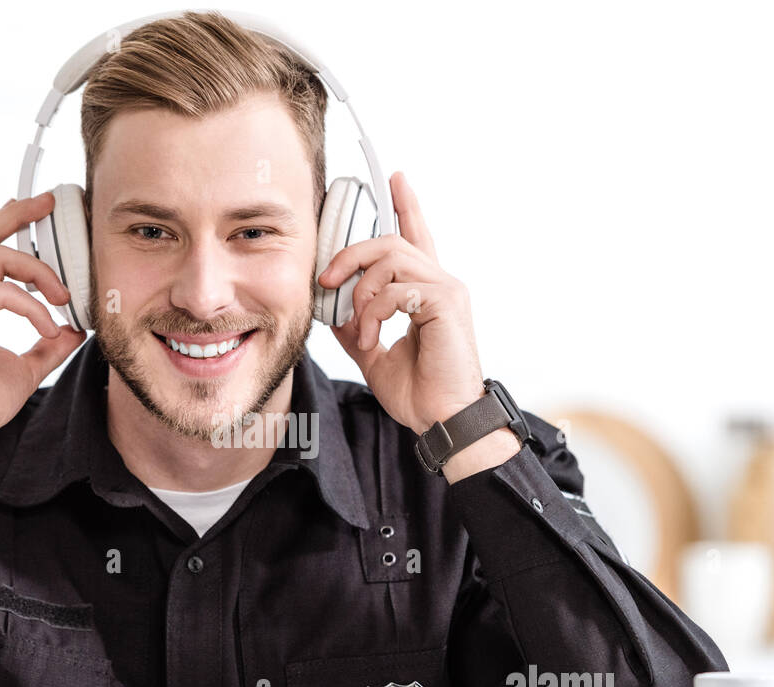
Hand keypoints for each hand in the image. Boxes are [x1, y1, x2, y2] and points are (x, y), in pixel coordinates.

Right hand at [0, 193, 86, 487]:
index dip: (11, 227)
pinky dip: (33, 306)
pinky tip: (50, 327)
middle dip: (17, 214)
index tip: (40, 213)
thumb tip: (77, 330)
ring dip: (40, 272)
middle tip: (50, 203)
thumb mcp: (28, 366)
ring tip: (66, 296)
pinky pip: (3, 290)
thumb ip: (49, 344)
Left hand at [318, 171, 484, 436]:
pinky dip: (373, 312)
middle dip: (351, 254)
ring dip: (360, 293)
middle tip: (326, 278)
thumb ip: (355, 327)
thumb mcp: (374, 355)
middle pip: (390, 242)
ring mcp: (447, 291)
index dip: (406, 206)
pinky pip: (397, 290)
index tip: (395, 178)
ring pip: (391, 260)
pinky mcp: (446, 304)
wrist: (444, 421)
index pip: (416, 237)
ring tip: (357, 327)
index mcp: (426, 293)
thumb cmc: (421, 394)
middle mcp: (441, 284)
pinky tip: (370, 337)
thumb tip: (330, 308)